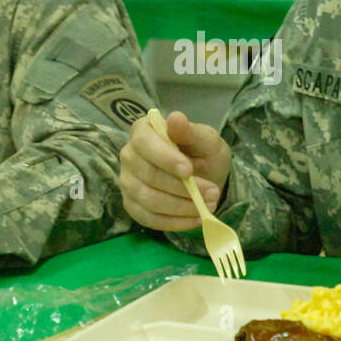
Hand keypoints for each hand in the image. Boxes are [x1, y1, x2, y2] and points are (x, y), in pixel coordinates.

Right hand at [119, 110, 231, 231]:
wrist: (206, 177)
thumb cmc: (203, 153)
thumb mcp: (206, 140)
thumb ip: (191, 131)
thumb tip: (175, 118)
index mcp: (143, 131)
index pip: (144, 143)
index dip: (165, 158)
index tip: (188, 171)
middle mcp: (129, 156)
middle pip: (148, 175)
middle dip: (182, 188)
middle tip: (212, 193)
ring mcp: (128, 182)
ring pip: (149, 200)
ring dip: (181, 207)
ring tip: (207, 206)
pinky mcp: (132, 205)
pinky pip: (149, 219)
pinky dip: (175, 222)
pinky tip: (195, 219)